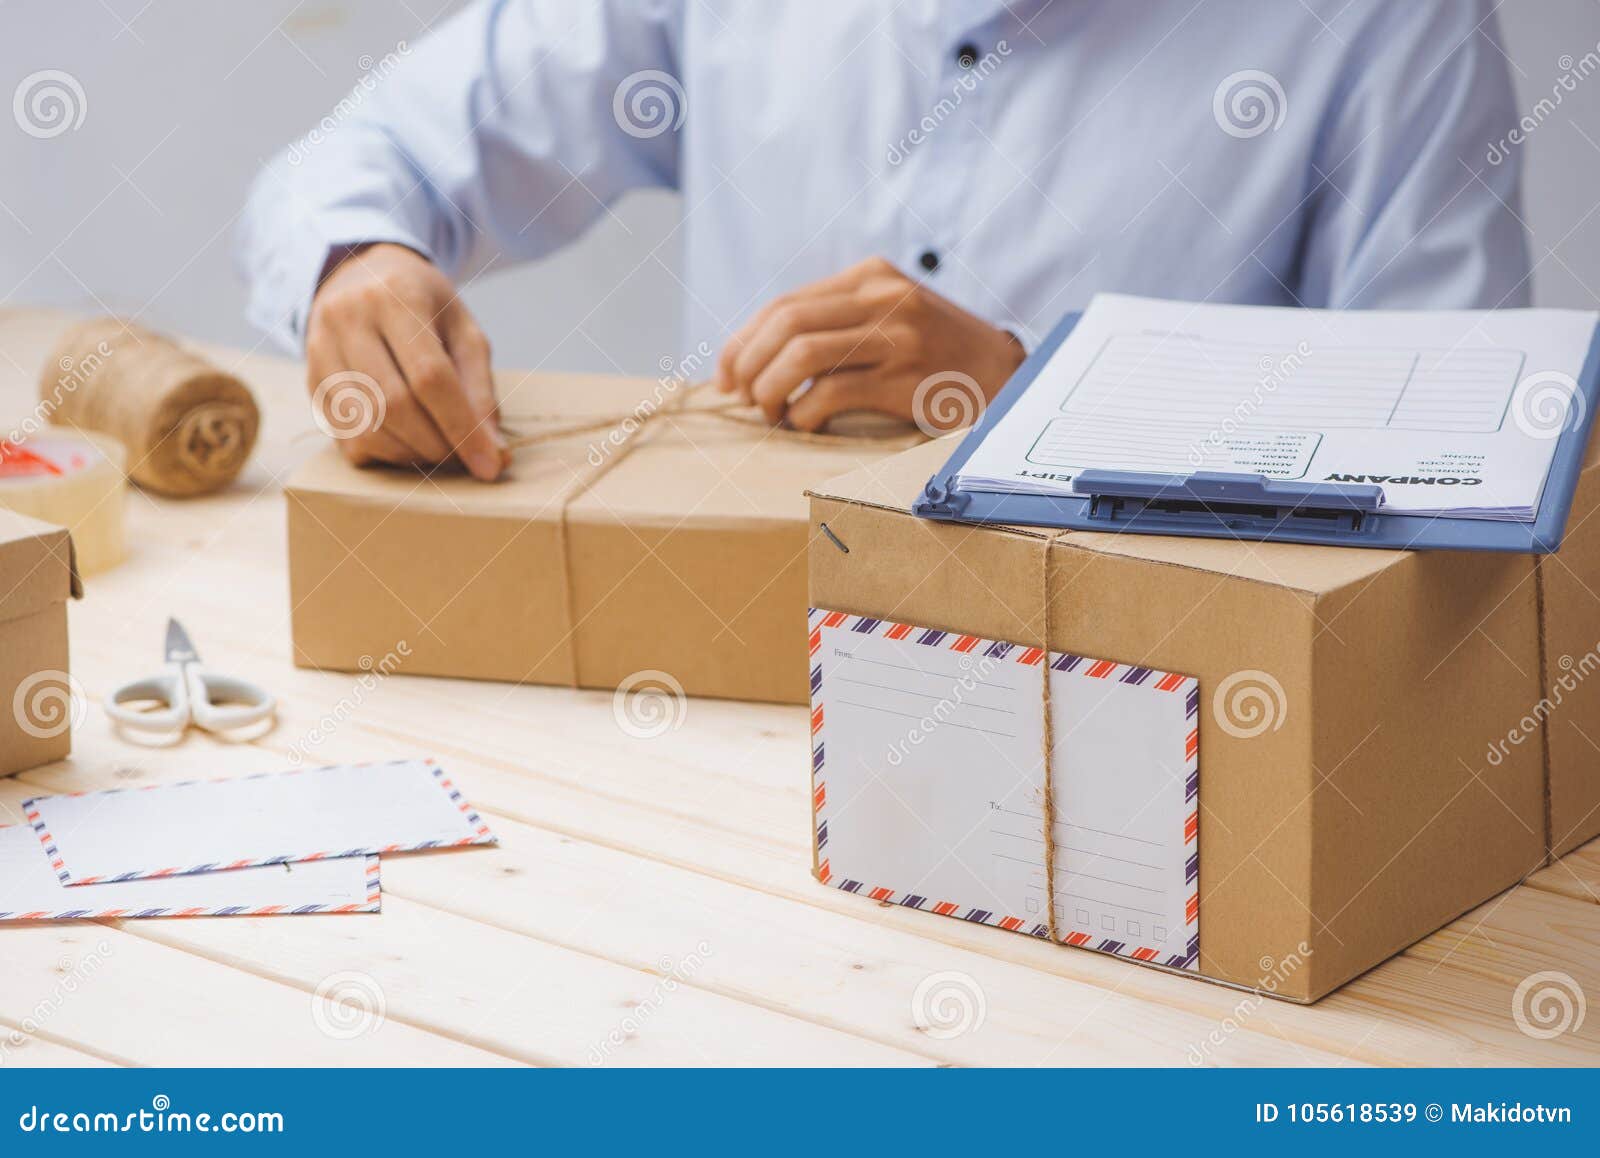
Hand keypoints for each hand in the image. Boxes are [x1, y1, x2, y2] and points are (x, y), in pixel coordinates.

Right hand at [305, 242, 504, 479]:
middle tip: (465, 458)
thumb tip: (493, 452)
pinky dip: (386, 453)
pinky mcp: (310, 381)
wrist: (362, 278)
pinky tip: (409, 443)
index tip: (489, 465)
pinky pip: (348, 437)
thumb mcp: (464, 330)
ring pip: (367, 427)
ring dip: (412, 454)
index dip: (462, 427)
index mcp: (395, 297)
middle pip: (394, 405)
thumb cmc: (425, 307)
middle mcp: (347, 320)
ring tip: (440, 450)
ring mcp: (320, 351)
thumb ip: (480, 387)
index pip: (430, 376)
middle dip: (436, 445)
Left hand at [711, 256, 1024, 431]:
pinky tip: (802, 425)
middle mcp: (883, 297)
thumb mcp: (893, 316)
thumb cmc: (940, 356)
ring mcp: (896, 335)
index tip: (726, 375)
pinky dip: (804, 412)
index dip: (743, 340)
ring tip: (767, 412)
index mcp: (872, 276)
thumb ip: (841, 321)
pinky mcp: (905, 377)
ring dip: (769, 388)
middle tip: (739, 397)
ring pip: (802, 353)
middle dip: (747, 363)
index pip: (786, 302)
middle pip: (786, 322)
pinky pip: (832, 392)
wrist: (1010, 377)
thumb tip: (763, 354)